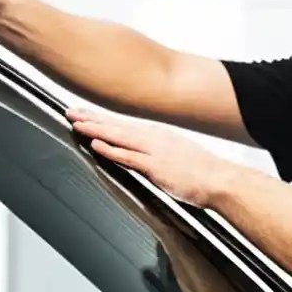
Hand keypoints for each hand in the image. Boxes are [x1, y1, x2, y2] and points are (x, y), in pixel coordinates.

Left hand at [67, 108, 240, 207]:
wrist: (221, 181)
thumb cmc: (203, 172)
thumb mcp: (177, 154)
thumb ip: (158, 152)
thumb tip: (144, 155)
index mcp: (159, 134)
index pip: (124, 123)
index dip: (102, 117)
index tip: (85, 112)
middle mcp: (154, 137)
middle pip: (116, 124)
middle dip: (91, 117)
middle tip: (69, 111)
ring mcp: (155, 150)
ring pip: (118, 136)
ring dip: (95, 129)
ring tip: (76, 123)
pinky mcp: (156, 166)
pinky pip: (128, 157)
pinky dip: (111, 149)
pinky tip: (96, 144)